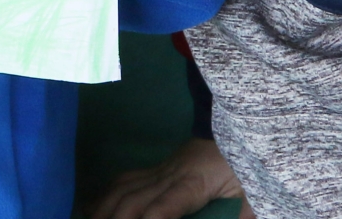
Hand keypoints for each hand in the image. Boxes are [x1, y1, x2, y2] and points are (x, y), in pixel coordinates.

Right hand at [88, 138, 253, 218]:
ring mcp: (162, 168)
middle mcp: (170, 174)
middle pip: (133, 198)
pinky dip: (108, 192)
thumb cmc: (248, 167)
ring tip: (88, 218)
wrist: (243, 131)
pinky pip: (128, 178)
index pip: (163, 207)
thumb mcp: (253, 197)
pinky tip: (96, 203)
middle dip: (114, 217)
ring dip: (105, 206)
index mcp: (193, 183)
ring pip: (125, 186)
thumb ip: (240, 216)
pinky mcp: (160, 166)